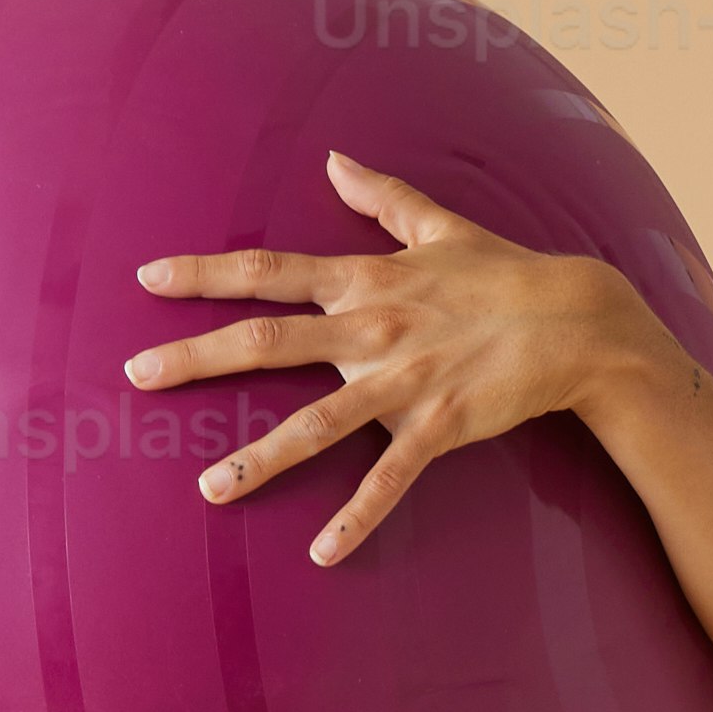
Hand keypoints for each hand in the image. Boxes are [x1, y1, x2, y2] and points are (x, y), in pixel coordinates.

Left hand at [123, 150, 661, 564]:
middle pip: (266, 342)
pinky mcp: (438, 425)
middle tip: (135, 376)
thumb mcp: (438, 223)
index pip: (268, 271)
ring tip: (207, 489)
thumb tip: (334, 158)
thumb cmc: (505, 272)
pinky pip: (388, 478)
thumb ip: (380, 196)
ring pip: (315, 423)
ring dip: (258, 458)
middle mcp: (370, 327)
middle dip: (196, 357)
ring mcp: (401, 380)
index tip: (148, 279)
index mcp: (363, 279)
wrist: (576, 318)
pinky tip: (322, 552)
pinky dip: (356, 516)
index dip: (205, 274)